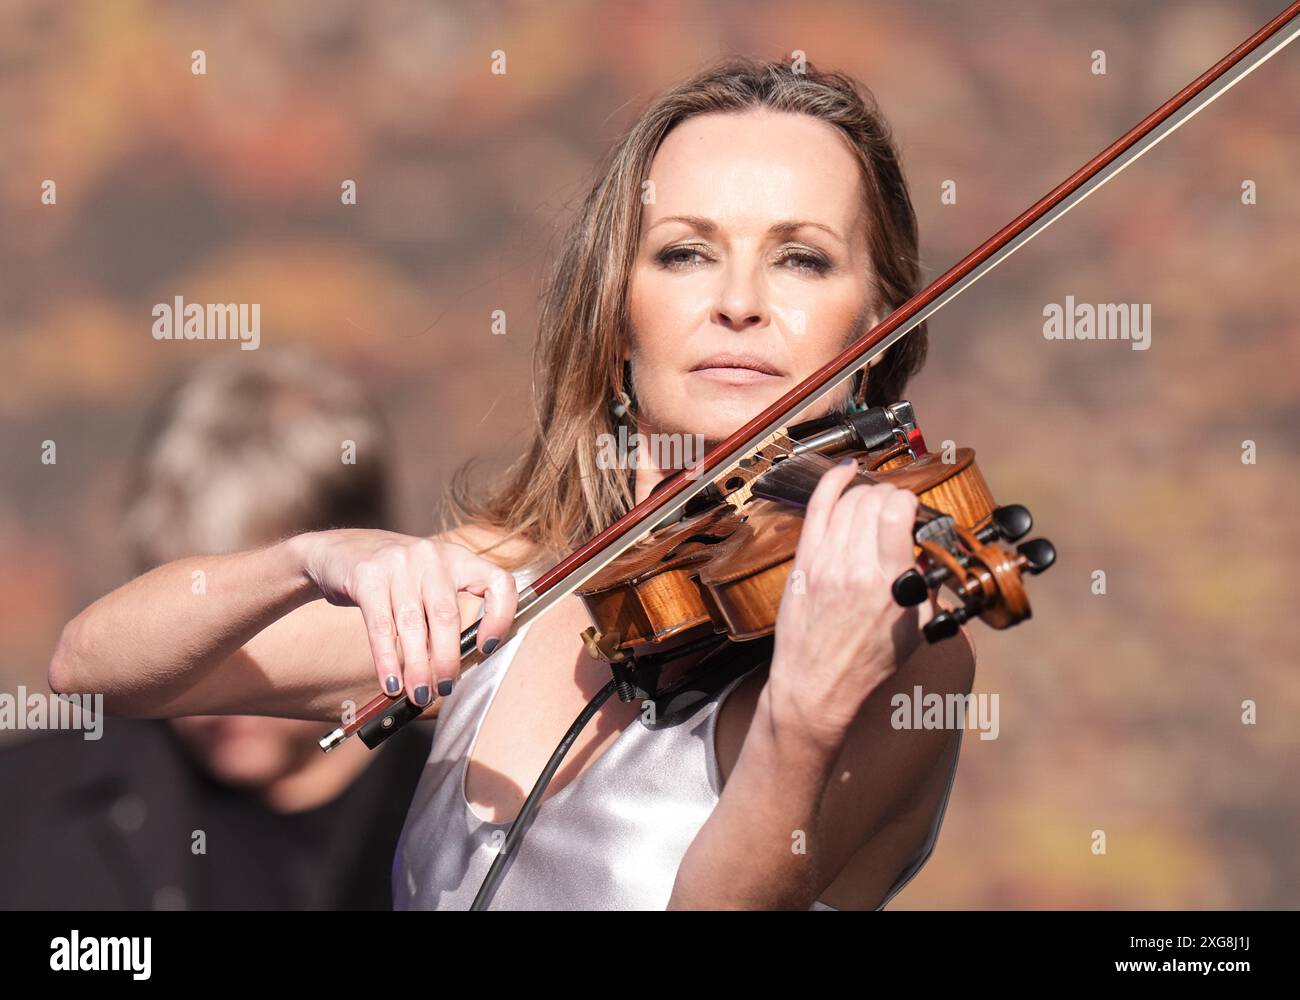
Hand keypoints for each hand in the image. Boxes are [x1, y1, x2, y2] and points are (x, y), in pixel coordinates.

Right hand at [290, 530, 516, 706]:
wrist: (338, 551)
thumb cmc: (394, 578)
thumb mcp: (428, 583)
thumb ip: (445, 614)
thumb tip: (456, 669)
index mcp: (458, 558)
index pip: (498, 582)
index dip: (501, 617)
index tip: (487, 648)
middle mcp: (431, 556)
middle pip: (447, 615)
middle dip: (447, 659)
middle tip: (445, 688)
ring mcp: (398, 562)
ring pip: (413, 624)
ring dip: (417, 666)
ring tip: (419, 694)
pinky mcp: (367, 575)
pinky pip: (380, 626)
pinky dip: (387, 659)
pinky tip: (390, 683)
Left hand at [768, 458, 921, 749]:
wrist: (815, 687)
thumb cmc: (866, 665)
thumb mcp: (915, 628)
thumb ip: (925, 586)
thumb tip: (925, 552)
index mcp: (890, 584)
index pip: (898, 511)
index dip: (909, 501)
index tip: (912, 509)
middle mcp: (856, 568)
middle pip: (872, 501)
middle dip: (890, 494)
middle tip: (895, 507)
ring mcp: (825, 563)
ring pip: (847, 502)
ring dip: (866, 491)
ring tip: (874, 498)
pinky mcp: (804, 563)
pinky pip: (817, 509)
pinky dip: (831, 482)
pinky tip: (845, 471)